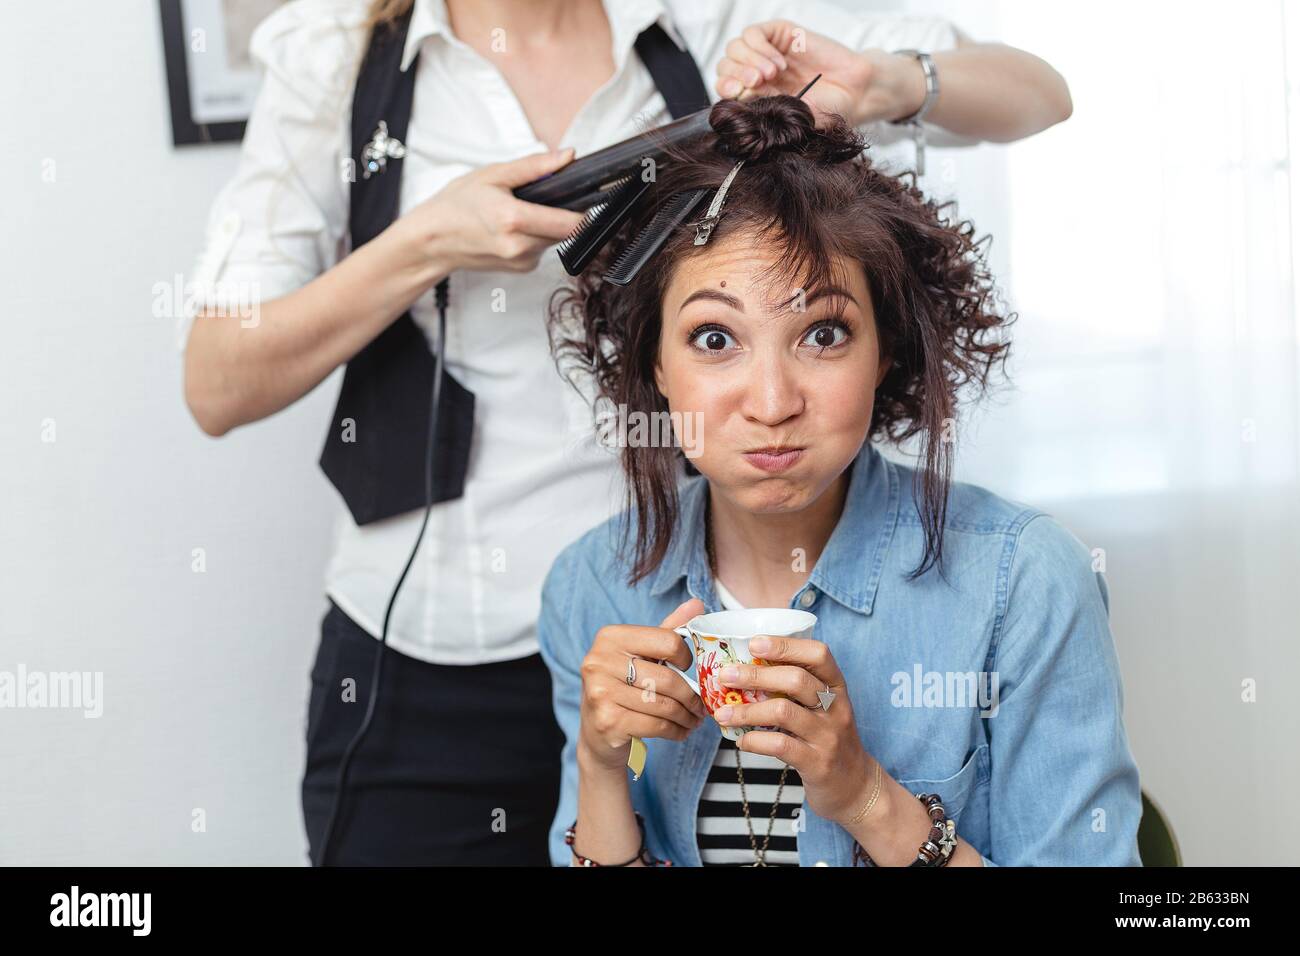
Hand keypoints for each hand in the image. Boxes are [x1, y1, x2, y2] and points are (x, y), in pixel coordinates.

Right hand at [396, 147, 585, 275]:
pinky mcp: (522, 269)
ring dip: (548, 224)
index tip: (593, 199)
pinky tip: (515, 227)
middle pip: (567, 231)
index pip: (571, 224)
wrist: (433, 239)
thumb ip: (535, 167)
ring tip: (521, 210)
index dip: (587, 211)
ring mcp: (521, 261)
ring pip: (555, 239)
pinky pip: (542, 248)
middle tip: (545, 198)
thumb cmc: (456, 205)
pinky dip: (536, 235)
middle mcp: (520, 247)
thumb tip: (567, 157)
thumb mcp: (494, 175)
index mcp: (513, 220)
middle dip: (563, 213)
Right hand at [577, 598, 709, 772]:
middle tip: (702, 706)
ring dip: (686, 716)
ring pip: (664, 705)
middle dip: (691, 696)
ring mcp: (600, 692)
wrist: (596, 733)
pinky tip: (680, 731)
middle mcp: (600, 661)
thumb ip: (667, 630)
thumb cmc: (623, 688)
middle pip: (668, 678)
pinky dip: (676, 731)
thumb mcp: (642, 655)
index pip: (667, 641)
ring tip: (694, 719)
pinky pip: (656, 726)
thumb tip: (697, 604)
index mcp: (610, 637)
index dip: (685, 658)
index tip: (688, 670)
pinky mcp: (608, 721)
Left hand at [712, 634, 875, 824]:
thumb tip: (745, 667)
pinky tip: (741, 740)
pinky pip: (780, 745)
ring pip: (784, 712)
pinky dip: (754, 741)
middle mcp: (836, 708)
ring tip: (722, 713)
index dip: (785, 645)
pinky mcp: (818, 763)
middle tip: (725, 676)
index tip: (754, 643)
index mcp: (836, 687)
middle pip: (796, 680)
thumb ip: (796, 688)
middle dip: (755, 675)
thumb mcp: (822, 707)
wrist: (855, 785)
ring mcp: (829, 736)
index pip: (818, 654)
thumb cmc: (828, 738)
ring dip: (747, 711)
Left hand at [714, 20, 926, 126]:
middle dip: (736, 75)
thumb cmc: (825, 111)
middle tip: (757, 84)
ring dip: (749, 61)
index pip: (724, 88)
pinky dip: (760, 48)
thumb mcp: (789, 119)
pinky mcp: (781, 35)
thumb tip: (736, 106)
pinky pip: (753, 34)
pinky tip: (778, 63)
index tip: (739, 96)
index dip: (726, 90)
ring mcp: (768, 52)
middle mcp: (758, 73)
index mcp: (755, 96)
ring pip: (736, 48)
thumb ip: (762, 112)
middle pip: (725, 66)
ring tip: (771, 75)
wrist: (854, 93)